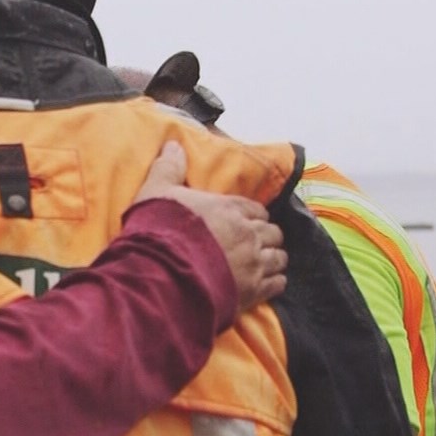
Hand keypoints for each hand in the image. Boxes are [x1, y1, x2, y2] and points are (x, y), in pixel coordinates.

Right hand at [133, 141, 287, 308]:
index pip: (256, 210)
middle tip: (253, 244)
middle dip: (265, 237)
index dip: (252, 216)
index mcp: (230, 208)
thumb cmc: (159, 232)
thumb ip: (168, 168)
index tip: (245, 222)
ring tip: (262, 264)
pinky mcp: (253, 291)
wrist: (163, 275)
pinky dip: (273, 283)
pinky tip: (264, 285)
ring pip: (279, 258)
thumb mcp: (156, 193)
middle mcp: (248, 233)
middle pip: (273, 233)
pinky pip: (277, 285)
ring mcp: (253, 263)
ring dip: (272, 260)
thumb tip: (173, 144)